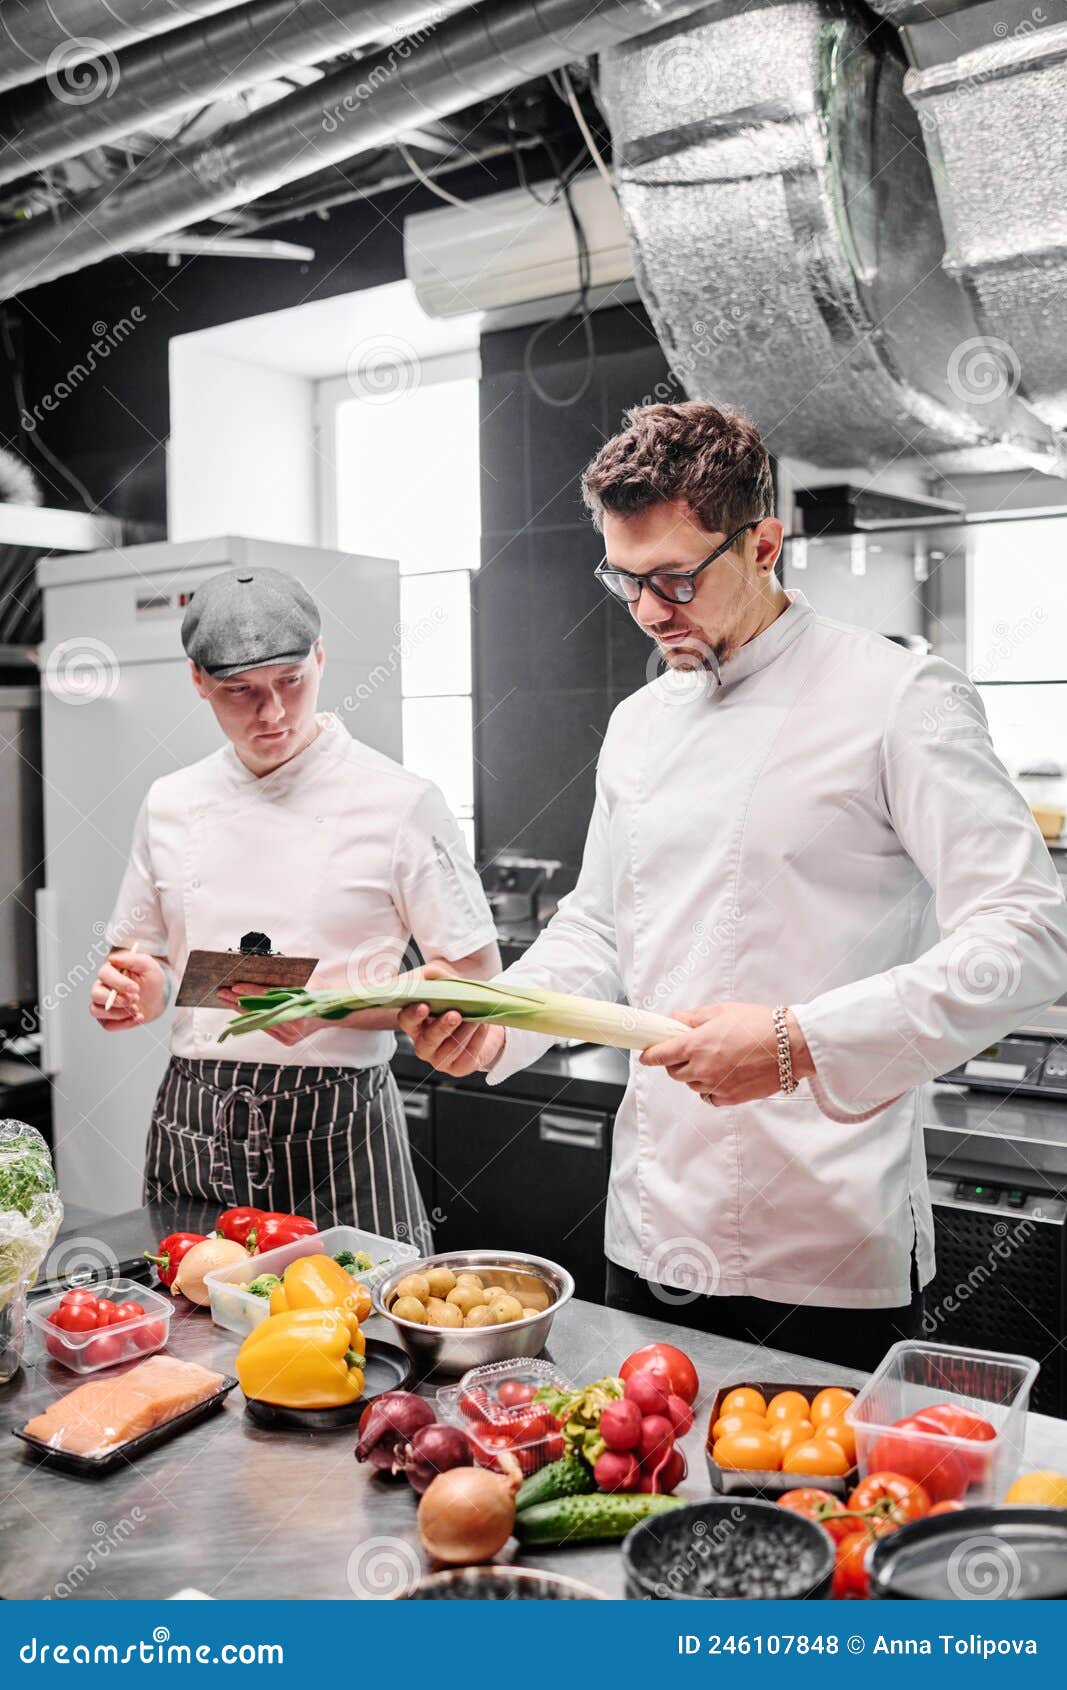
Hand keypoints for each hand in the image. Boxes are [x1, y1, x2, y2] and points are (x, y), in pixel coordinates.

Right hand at [89, 951, 166, 1030]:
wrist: (156, 999)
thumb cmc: (149, 980)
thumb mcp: (148, 966)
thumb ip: (132, 959)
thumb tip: (112, 959)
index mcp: (110, 971)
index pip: (104, 974)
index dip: (119, 983)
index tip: (136, 988)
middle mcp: (102, 987)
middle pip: (96, 994)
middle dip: (117, 1000)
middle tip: (136, 999)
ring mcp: (102, 1004)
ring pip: (96, 1011)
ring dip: (119, 1013)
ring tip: (136, 1009)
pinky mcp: (107, 1019)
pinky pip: (108, 1025)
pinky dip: (125, 1024)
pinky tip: (138, 1017)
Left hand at [217, 982, 325, 1047]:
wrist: (335, 1012)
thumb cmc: (322, 994)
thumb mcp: (306, 981)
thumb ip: (286, 982)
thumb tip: (261, 975)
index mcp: (300, 1008)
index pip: (269, 998)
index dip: (251, 992)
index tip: (236, 987)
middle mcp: (293, 1024)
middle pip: (259, 1011)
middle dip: (238, 1001)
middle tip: (223, 992)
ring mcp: (289, 1034)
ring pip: (259, 1021)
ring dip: (241, 1010)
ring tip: (226, 999)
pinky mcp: (286, 1039)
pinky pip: (264, 1027)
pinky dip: (252, 1018)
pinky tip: (240, 1010)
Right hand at [397, 959, 505, 1075]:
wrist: (483, 1017)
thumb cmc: (459, 1001)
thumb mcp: (445, 983)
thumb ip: (435, 977)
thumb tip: (431, 977)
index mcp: (416, 1024)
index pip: (406, 1021)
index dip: (413, 1015)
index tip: (424, 1006)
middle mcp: (424, 1044)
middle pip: (427, 1040)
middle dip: (441, 1027)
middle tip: (454, 1014)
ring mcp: (439, 1059)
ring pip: (450, 1049)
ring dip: (464, 1031)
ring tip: (476, 1017)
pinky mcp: (458, 1067)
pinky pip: (466, 1057)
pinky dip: (476, 1041)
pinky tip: (482, 1027)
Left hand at [640, 1002, 813, 1105]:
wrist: (791, 1046)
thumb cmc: (760, 1025)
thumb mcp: (723, 1011)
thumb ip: (694, 1017)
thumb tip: (675, 1020)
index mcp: (696, 1045)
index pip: (660, 1055)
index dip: (650, 1054)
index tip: (646, 1054)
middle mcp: (702, 1068)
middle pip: (674, 1072)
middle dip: (675, 1062)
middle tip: (687, 1051)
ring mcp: (716, 1085)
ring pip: (692, 1085)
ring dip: (694, 1075)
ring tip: (712, 1060)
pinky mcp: (731, 1098)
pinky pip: (709, 1096)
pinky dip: (710, 1088)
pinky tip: (723, 1075)